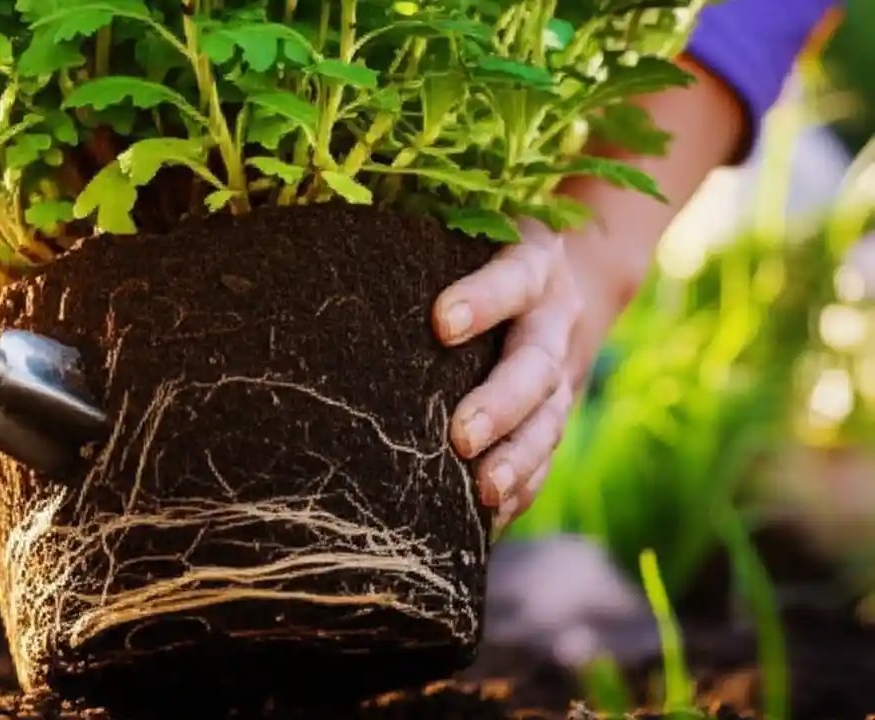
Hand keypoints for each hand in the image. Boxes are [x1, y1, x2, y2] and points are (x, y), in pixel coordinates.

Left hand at [432, 220, 583, 528]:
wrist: (557, 284)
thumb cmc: (473, 256)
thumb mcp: (461, 236)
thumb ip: (418, 249)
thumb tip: (323, 262)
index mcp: (531, 263)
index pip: (512, 278)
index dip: (483, 300)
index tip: (441, 323)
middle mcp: (554, 319)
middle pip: (536, 364)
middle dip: (501, 403)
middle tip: (461, 436)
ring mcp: (563, 372)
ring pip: (549, 418)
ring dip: (517, 458)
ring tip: (483, 490)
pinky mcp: (555, 415)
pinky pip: (547, 458)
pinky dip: (521, 488)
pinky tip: (489, 515)